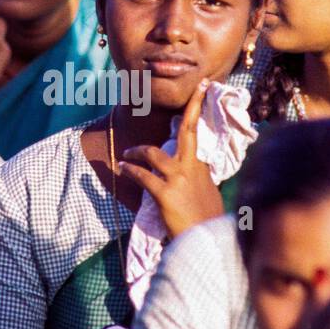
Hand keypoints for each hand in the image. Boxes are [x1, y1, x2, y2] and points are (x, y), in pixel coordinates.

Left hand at [119, 81, 222, 238]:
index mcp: (200, 167)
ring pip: (154, 154)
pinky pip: (143, 176)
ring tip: (126, 155)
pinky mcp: (165, 194)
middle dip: (190, 108)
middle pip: (188, 131)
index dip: (198, 107)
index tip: (202, 87)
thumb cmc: (205, 219)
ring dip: (136, 152)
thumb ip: (197, 176)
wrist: (205, 241)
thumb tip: (192, 167)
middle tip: (192, 89)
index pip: (199, 132)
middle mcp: (191, 169)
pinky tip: (122, 169)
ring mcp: (178, 180)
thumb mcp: (207, 192)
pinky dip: (130, 170)